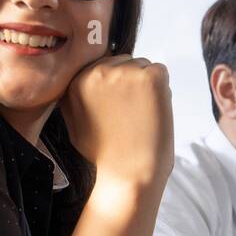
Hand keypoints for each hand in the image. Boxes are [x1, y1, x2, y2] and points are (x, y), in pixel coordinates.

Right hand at [61, 55, 173, 190]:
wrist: (126, 174)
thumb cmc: (103, 154)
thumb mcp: (73, 122)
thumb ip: (75, 96)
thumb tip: (85, 78)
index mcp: (77, 80)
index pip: (103, 65)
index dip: (114, 86)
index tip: (116, 107)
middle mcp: (99, 70)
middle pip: (124, 61)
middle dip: (130, 82)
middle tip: (130, 113)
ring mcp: (126, 72)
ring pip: (143, 66)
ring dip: (147, 85)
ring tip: (140, 115)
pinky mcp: (151, 77)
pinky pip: (160, 71)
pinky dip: (162, 90)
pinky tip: (153, 112)